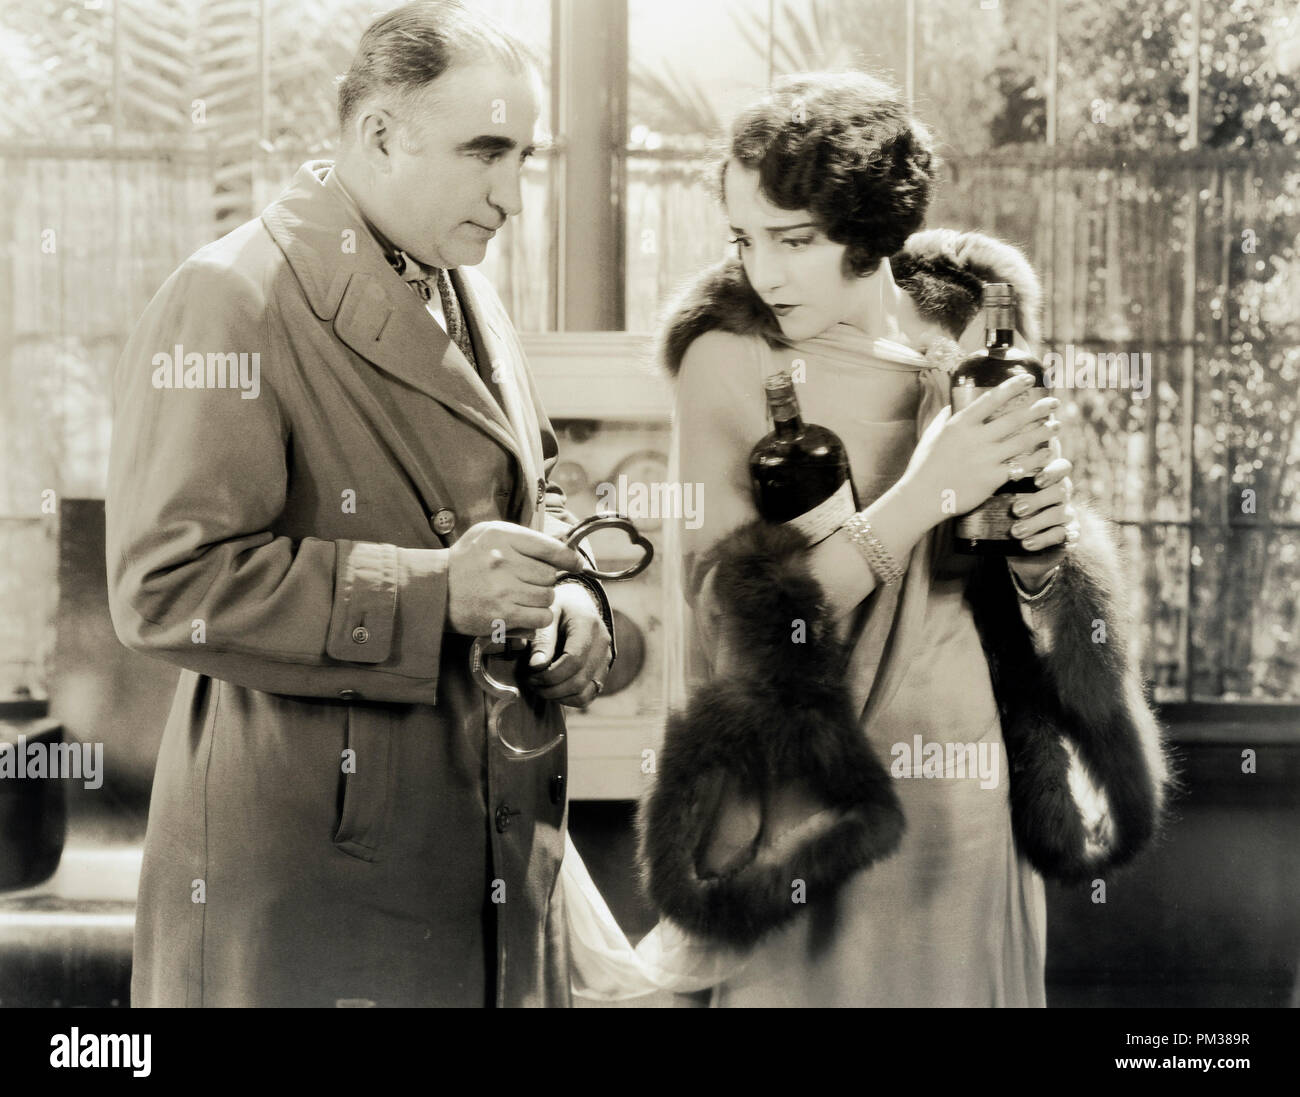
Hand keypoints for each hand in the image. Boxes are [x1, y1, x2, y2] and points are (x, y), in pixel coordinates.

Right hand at [446, 521, 584, 635]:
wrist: (434, 588)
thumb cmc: (466, 560)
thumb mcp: (489, 534)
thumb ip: (523, 538)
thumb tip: (563, 546)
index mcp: (502, 536)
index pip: (550, 547)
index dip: (568, 558)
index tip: (575, 564)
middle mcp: (503, 560)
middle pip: (550, 575)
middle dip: (545, 581)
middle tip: (529, 583)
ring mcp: (502, 589)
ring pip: (548, 597)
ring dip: (542, 599)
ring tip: (524, 597)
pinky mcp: (501, 614)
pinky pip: (541, 617)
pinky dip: (539, 617)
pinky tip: (526, 612)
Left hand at [526, 582, 612, 706]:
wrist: (576, 604)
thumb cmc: (557, 608)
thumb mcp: (546, 615)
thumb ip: (542, 639)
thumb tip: (536, 666)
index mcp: (588, 624)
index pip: (574, 659)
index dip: (549, 674)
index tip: (530, 673)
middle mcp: (602, 643)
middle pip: (578, 680)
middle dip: (550, 688)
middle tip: (530, 682)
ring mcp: (605, 659)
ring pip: (584, 694)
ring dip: (558, 696)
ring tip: (539, 686)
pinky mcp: (602, 671)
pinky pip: (587, 696)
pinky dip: (568, 699)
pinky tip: (552, 689)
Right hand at [901, 373, 1059, 528]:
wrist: (922, 496)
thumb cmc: (924, 465)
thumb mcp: (932, 434)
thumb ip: (945, 417)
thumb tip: (955, 402)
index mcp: (960, 424)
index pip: (991, 399)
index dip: (1013, 387)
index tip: (1029, 379)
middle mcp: (975, 439)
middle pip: (1015, 419)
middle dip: (1039, 409)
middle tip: (1054, 403)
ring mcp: (984, 459)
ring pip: (1023, 442)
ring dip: (1043, 432)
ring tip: (1056, 426)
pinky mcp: (991, 479)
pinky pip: (1021, 466)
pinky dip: (1037, 459)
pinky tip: (1048, 453)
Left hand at [1007, 447, 1079, 588]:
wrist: (1020, 548)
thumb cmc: (1008, 514)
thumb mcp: (1001, 499)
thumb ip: (999, 484)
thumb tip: (978, 473)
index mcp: (1049, 479)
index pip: (1059, 467)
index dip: (1051, 471)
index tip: (1035, 480)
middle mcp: (1062, 494)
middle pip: (1061, 490)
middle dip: (1038, 499)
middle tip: (1016, 510)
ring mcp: (1067, 515)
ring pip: (1060, 513)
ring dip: (1036, 522)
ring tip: (1015, 532)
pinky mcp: (1069, 536)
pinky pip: (1061, 535)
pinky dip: (1042, 540)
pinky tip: (1027, 544)